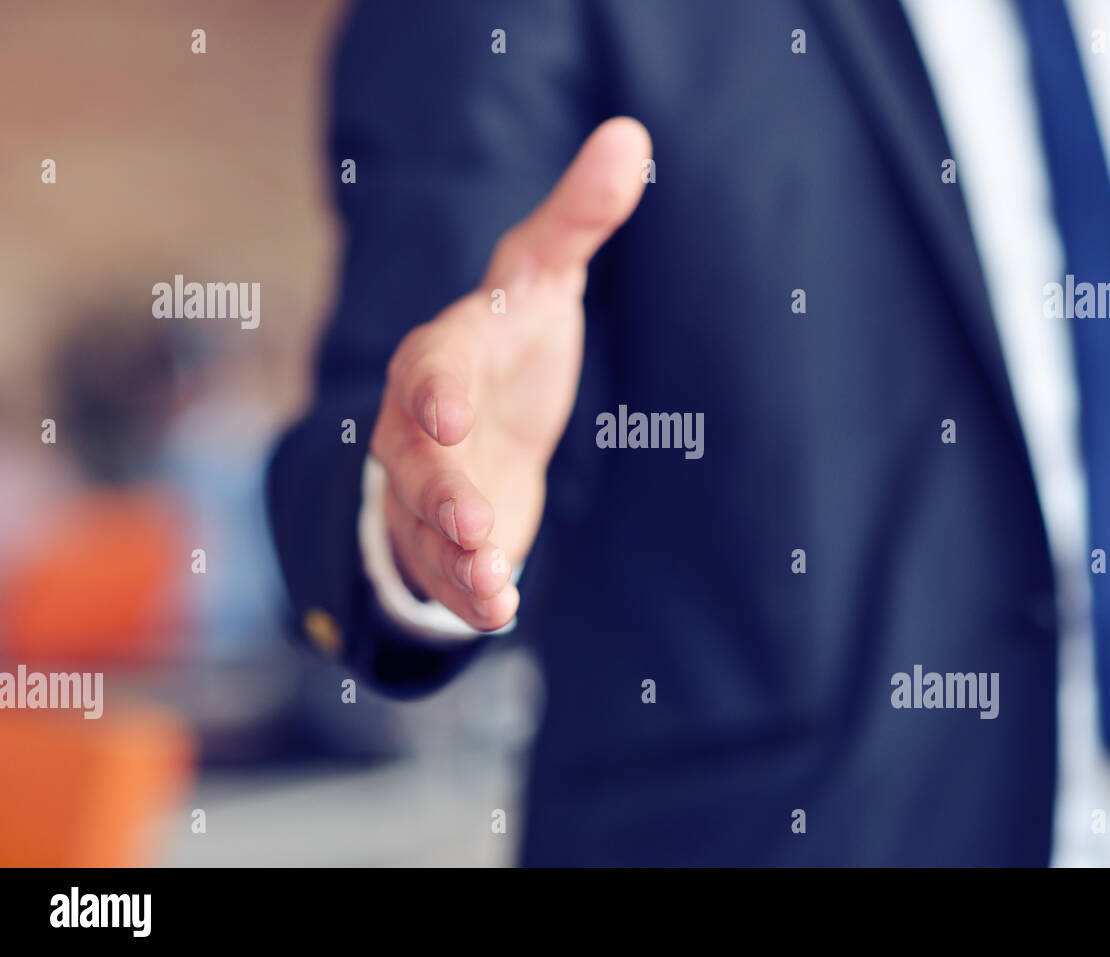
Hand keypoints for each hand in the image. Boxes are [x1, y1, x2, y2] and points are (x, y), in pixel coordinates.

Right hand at [370, 117, 651, 630]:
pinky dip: (470, 593)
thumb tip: (631, 134)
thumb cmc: (510, 341)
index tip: (450, 416)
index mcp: (443, 356)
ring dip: (454, 559)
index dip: (434, 391)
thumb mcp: (541, 279)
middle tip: (473, 524)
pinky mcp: (447, 541)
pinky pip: (446, 571)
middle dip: (439, 493)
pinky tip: (501, 611)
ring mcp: (426, 489)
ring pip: (425, 527)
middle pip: (416, 461)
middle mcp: (419, 427)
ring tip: (495, 587)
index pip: (429, 368)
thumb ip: (578, 217)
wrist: (475, 417)